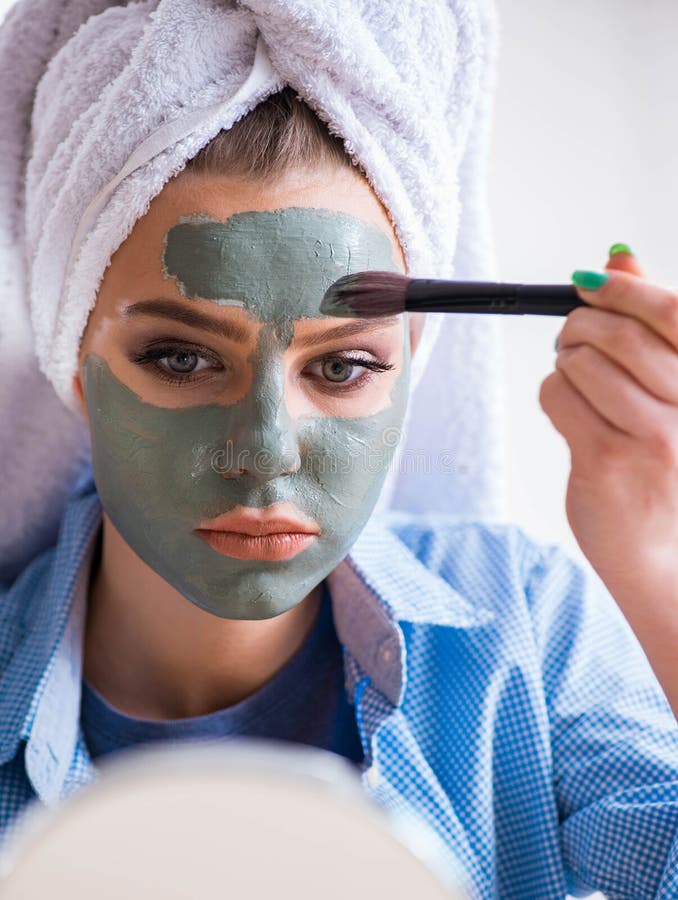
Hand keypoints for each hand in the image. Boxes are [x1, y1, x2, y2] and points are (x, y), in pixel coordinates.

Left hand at [539, 247, 677, 715]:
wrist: (670, 558)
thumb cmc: (670, 466)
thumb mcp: (677, 390)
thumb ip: (653, 325)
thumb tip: (618, 256)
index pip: (673, 312)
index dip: (623, 289)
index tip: (589, 284)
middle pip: (615, 333)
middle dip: (578, 327)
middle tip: (573, 341)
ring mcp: (655, 438)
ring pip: (579, 363)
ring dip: (565, 365)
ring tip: (578, 382)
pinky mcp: (608, 463)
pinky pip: (557, 396)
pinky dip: (553, 396)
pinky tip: (571, 415)